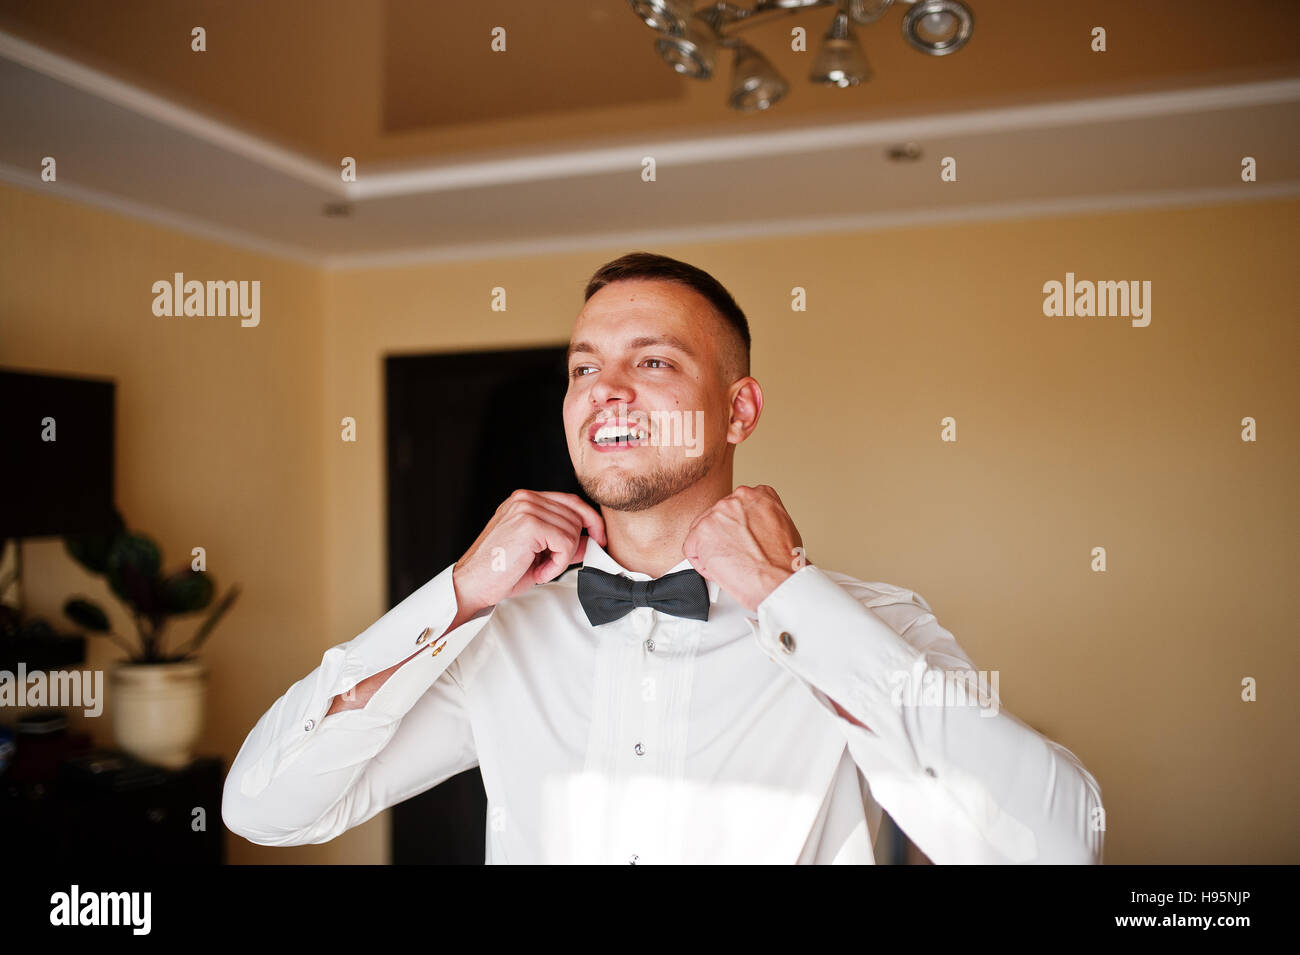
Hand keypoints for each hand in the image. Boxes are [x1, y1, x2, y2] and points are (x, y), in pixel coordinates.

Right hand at [452, 490, 605, 614]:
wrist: (472, 585)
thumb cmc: (499, 571)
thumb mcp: (538, 553)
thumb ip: (563, 541)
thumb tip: (591, 539)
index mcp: (525, 500)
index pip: (570, 501)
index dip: (590, 519)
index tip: (599, 538)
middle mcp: (525, 498)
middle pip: (575, 514)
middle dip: (573, 545)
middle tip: (551, 566)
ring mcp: (526, 508)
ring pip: (572, 530)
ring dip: (561, 558)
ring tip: (539, 569)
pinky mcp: (529, 524)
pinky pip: (564, 543)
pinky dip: (558, 563)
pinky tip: (539, 572)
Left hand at [682, 485, 806, 611]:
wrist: (778, 580)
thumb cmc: (784, 563)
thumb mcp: (782, 527)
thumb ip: (760, 520)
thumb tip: (749, 529)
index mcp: (759, 495)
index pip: (735, 509)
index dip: (736, 530)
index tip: (741, 541)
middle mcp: (737, 499)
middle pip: (717, 519)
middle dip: (723, 539)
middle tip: (737, 556)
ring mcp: (718, 514)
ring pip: (702, 534)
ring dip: (713, 551)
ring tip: (733, 564)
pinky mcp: (702, 532)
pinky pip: (691, 549)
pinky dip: (702, 564)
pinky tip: (721, 569)